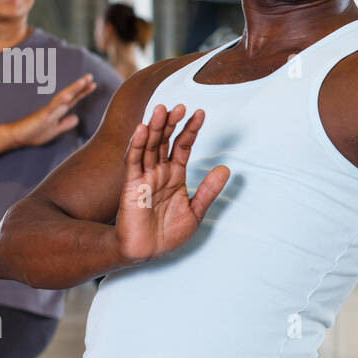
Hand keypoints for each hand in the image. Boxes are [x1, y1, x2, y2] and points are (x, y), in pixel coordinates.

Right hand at [0, 74, 96, 146]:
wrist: (15, 136)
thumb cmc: (33, 132)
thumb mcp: (54, 130)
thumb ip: (65, 123)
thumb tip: (77, 118)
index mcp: (57, 111)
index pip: (73, 99)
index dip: (83, 92)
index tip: (93, 84)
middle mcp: (54, 108)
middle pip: (69, 95)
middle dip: (80, 86)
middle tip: (90, 76)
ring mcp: (48, 111)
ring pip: (62, 98)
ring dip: (73, 89)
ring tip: (83, 81)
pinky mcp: (42, 116)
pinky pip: (52, 108)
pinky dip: (60, 101)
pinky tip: (68, 96)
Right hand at [115, 103, 230, 262]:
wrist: (148, 252)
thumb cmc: (168, 233)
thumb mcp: (195, 211)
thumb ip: (209, 190)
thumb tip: (226, 168)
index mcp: (174, 176)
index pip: (182, 147)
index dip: (190, 130)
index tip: (200, 113)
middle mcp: (159, 172)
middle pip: (165, 141)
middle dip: (172, 123)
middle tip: (180, 106)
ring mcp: (144, 177)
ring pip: (149, 146)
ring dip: (155, 127)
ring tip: (162, 109)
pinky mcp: (131, 185)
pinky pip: (133, 161)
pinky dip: (137, 145)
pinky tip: (143, 129)